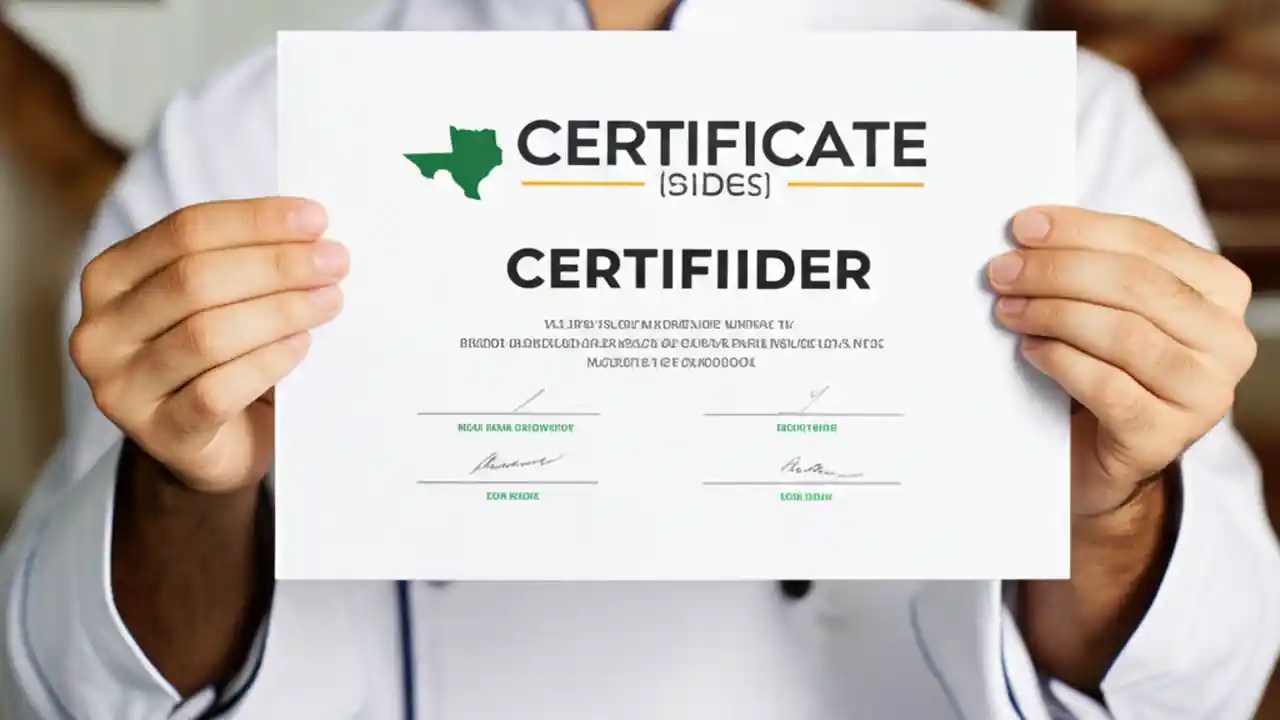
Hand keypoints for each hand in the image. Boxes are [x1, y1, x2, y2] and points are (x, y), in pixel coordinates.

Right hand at [71, 198, 347, 492]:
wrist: (214, 445)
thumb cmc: (222, 358)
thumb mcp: (221, 299)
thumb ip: (244, 261)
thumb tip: (311, 231)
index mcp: (112, 277)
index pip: (184, 231)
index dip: (255, 221)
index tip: (316, 219)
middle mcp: (102, 330)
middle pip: (195, 279)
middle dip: (276, 265)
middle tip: (335, 261)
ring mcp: (122, 387)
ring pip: (206, 335)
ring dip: (280, 311)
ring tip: (329, 300)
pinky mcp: (159, 433)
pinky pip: (217, 392)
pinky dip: (267, 362)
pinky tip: (301, 346)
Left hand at [989, 206, 1255, 515]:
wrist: (1099, 454)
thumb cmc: (1102, 365)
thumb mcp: (1106, 306)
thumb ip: (1089, 266)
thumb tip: (1030, 230)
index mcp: (1219, 290)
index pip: (1148, 242)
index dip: (1080, 230)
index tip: (1022, 227)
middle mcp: (1226, 341)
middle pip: (1136, 285)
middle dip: (1059, 271)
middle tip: (1002, 272)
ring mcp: (1203, 394)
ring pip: (1124, 335)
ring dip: (1054, 315)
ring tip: (1009, 311)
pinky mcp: (1165, 438)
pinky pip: (1108, 388)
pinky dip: (1060, 361)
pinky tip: (1031, 351)